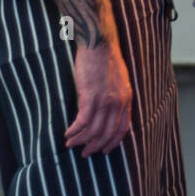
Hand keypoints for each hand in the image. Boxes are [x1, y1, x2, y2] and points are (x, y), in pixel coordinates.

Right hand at [64, 42, 132, 156]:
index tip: (105, 150)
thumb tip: (108, 110)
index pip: (123, 128)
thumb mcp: (120, 80)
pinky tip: (67, 134)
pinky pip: (82, 121)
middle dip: (95, 146)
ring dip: (81, 140)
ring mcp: (104, 100)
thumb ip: (117, 96)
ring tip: (71, 145)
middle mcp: (118, 102)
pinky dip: (74, 130)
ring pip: (93, 130)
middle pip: (107, 133)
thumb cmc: (107, 58)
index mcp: (127, 99)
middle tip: (85, 153)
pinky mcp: (90, 96)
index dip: (113, 142)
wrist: (100, 43)